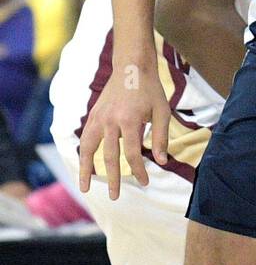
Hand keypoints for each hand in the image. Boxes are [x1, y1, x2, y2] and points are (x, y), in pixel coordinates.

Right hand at [78, 63, 170, 199]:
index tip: (145, 182)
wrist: (131, 67)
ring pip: (89, 148)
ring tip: (85, 187)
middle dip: (113, 179)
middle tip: (115, 197)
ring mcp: (99, 117)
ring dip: (86, 169)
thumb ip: (161, 138)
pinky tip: (85, 166)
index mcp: (129, 120)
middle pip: (109, 156)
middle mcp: (110, 120)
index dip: (139, 170)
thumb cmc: (150, 90)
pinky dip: (84, 153)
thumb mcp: (162, 112)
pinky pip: (86, 137)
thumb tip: (162, 162)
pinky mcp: (93, 114)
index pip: (132, 154)